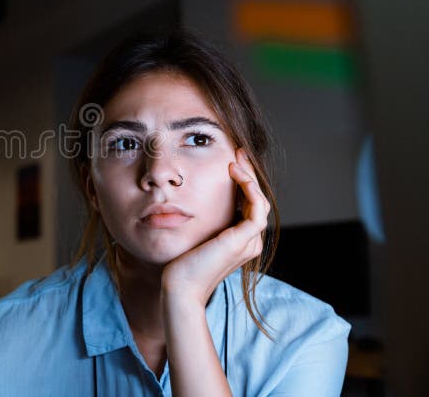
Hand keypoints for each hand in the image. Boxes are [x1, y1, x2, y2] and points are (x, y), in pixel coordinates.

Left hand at [160, 147, 269, 306]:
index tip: (230, 160)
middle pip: (257, 199)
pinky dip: (249, 187)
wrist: (179, 287)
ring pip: (259, 200)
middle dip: (248, 173)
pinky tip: (234, 172)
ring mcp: (249, 241)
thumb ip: (203, 219)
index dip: (243, 180)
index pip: (249, 203)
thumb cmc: (180, 264)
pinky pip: (257, 207)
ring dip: (249, 176)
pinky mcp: (244, 240)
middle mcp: (249, 240)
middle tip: (237, 151)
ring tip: (235, 158)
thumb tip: (193, 196)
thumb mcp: (194, 234)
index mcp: (240, 240)